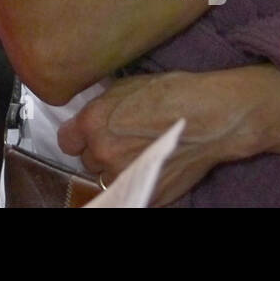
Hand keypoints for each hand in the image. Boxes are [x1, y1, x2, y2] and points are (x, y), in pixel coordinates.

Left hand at [56, 70, 256, 205]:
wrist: (212, 116)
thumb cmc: (174, 94)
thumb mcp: (126, 87)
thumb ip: (101, 107)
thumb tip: (89, 117)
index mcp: (94, 123)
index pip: (67, 141)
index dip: (78, 136)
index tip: (87, 134)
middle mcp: (104, 152)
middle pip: (88, 161)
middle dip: (100, 151)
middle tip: (122, 140)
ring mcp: (125, 176)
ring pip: (107, 178)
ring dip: (117, 168)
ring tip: (138, 152)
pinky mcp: (147, 193)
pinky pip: (131, 189)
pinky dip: (137, 180)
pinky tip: (151, 163)